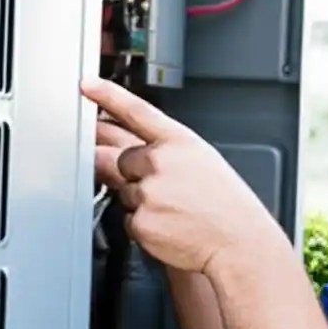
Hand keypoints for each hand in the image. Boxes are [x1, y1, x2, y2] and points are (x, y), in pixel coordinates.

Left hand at [80, 78, 286, 273]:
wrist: (239, 243)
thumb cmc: (227, 206)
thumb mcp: (203, 163)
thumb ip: (164, 151)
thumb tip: (129, 153)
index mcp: (180, 142)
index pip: (136, 111)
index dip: (108, 95)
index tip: (88, 85)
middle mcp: (161, 162)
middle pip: (120, 158)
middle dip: (133, 172)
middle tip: (162, 187)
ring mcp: (148, 191)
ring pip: (124, 191)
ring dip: (142, 201)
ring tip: (176, 210)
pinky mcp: (140, 221)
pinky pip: (127, 220)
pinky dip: (145, 225)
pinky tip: (170, 226)